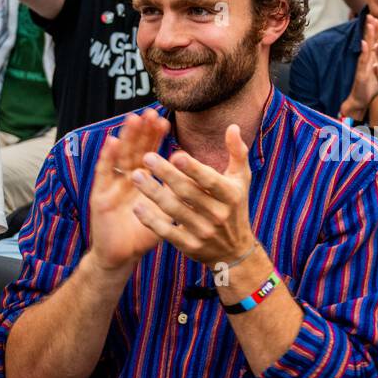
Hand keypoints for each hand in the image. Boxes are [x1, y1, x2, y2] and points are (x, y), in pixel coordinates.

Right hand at [88, 110, 170, 272]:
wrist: (122, 256)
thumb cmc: (143, 234)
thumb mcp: (165, 213)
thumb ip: (176, 195)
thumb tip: (198, 181)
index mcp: (142, 181)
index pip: (149, 154)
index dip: (155, 138)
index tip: (164, 120)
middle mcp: (126, 179)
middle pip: (134, 150)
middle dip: (141, 132)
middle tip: (149, 112)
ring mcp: (112, 186)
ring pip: (119, 157)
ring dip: (125, 138)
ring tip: (133, 119)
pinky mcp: (99, 196)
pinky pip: (104, 174)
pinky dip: (107, 157)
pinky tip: (112, 142)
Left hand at [132, 126, 255, 268]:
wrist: (234, 250)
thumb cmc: (235, 207)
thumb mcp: (241, 180)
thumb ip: (237, 152)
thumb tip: (232, 126)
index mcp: (231, 195)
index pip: (210, 180)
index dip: (193, 168)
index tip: (175, 153)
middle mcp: (218, 215)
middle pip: (187, 192)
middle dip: (166, 174)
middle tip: (146, 157)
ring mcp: (203, 232)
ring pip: (174, 210)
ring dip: (153, 192)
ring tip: (135, 175)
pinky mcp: (189, 246)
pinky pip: (166, 232)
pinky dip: (151, 219)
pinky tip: (137, 206)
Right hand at [346, 16, 377, 112]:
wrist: (361, 99)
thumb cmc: (370, 86)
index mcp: (372, 59)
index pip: (374, 42)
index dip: (375, 30)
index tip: (377, 18)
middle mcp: (366, 59)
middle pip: (369, 41)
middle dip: (370, 28)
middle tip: (371, 14)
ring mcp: (362, 65)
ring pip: (366, 48)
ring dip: (367, 35)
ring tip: (369, 24)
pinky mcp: (360, 72)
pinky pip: (362, 60)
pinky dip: (364, 51)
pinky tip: (364, 43)